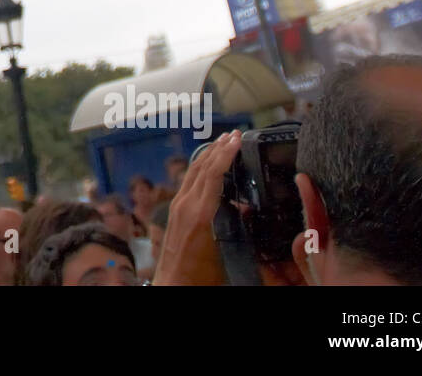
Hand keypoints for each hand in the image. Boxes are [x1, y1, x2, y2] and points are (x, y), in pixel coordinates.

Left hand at [153, 130, 240, 285]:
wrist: (172, 287)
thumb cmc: (200, 277)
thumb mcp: (226, 253)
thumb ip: (239, 228)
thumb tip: (249, 207)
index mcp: (199, 214)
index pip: (213, 174)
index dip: (225, 155)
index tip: (237, 139)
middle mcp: (184, 205)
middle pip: (201, 167)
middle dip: (218, 148)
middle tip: (234, 134)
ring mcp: (177, 207)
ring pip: (193, 172)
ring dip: (208, 155)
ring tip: (223, 142)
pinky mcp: (175, 212)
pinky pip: (189, 183)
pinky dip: (201, 169)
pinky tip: (208, 167)